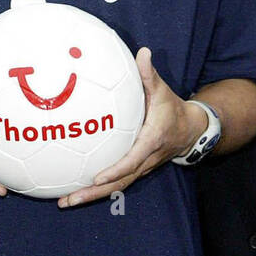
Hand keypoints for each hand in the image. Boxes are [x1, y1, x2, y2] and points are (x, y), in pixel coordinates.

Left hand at [59, 47, 196, 208]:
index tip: (98, 176)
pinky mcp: (136, 170)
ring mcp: (141, 167)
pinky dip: (98, 190)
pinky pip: (117, 182)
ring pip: (117, 186)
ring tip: (65, 203)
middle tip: (69, 200)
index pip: (133, 159)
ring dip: (92, 196)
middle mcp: (146, 159)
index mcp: (151, 140)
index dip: (116, 169)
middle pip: (120, 181)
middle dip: (95, 192)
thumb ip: (149, 74)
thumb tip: (142, 52)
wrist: (190, 130)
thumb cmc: (171, 108)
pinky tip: (75, 192)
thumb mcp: (162, 90)